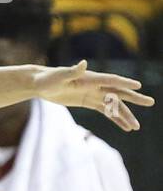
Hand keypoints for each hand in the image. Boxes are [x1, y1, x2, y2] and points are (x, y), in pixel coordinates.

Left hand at [34, 61, 153, 131]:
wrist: (40, 84)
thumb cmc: (48, 78)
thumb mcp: (59, 76)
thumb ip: (72, 71)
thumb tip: (83, 63)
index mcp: (90, 78)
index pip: (111, 80)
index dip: (124, 82)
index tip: (138, 85)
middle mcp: (95, 85)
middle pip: (118, 93)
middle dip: (134, 99)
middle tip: (151, 102)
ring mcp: (93, 94)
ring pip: (113, 106)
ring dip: (125, 115)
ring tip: (136, 127)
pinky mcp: (88, 101)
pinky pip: (105, 111)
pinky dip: (115, 119)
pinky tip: (124, 127)